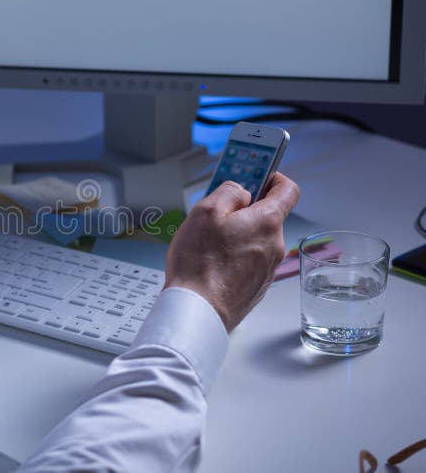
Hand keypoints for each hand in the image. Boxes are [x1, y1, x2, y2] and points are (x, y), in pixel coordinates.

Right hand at [163, 173, 299, 331]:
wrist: (198, 311)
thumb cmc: (199, 264)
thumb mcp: (205, 211)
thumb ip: (228, 191)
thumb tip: (241, 191)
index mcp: (266, 222)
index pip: (288, 189)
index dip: (272, 177)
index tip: (257, 174)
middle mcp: (274, 245)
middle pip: (267, 216)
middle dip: (245, 209)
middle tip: (218, 211)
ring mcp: (267, 268)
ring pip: (256, 239)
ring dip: (238, 234)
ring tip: (209, 241)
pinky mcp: (256, 286)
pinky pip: (249, 261)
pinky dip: (235, 256)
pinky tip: (212, 262)